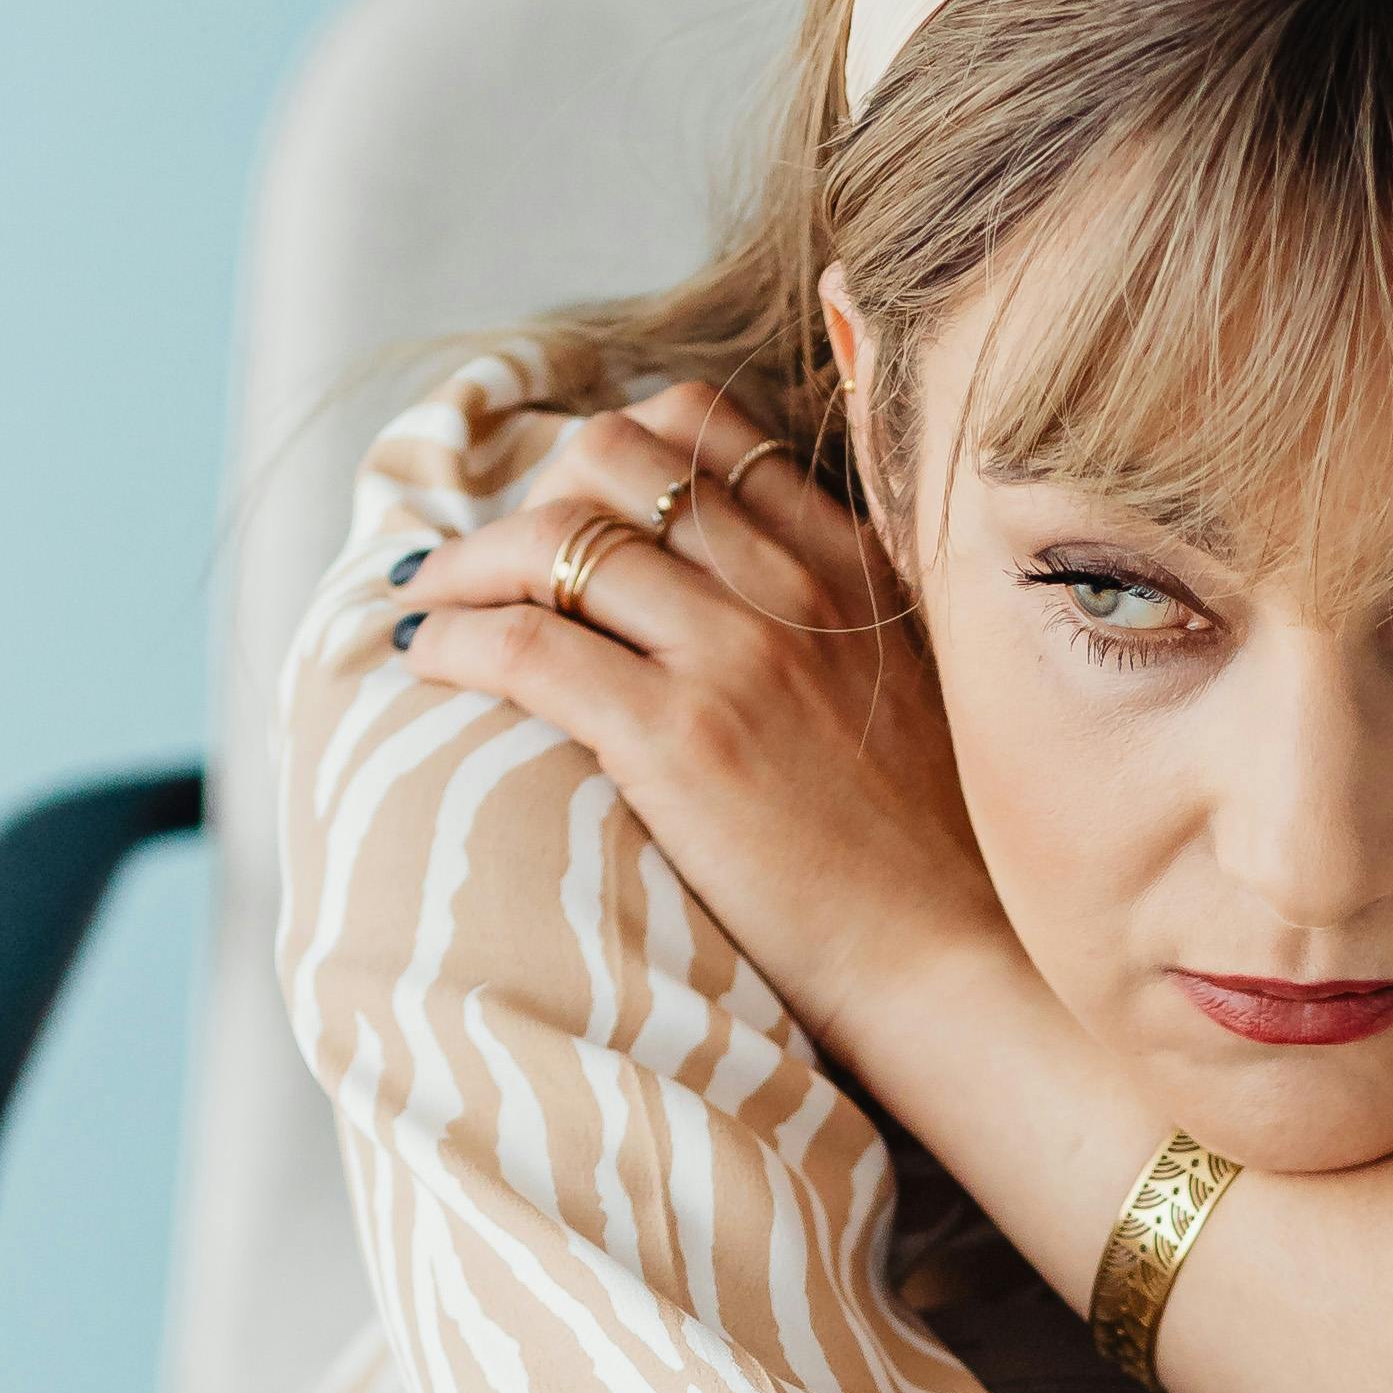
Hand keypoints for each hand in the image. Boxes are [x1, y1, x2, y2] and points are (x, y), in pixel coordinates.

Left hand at [393, 384, 1026, 1075]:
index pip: (706, 429)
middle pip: (614, 458)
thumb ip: (846, 630)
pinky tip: (428, 659)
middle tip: (491, 565)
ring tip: (435, 606)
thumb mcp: (922, 697)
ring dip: (469, 564)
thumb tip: (754, 619)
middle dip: (533, 493)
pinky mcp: (681, 740)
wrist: (964, 962)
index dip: (614, 453)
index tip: (574, 509)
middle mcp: (792, 588)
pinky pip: (527, 645)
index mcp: (851, 567)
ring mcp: (737, 656)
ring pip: (556, 537)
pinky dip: (457, 637)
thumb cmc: (942, 866)